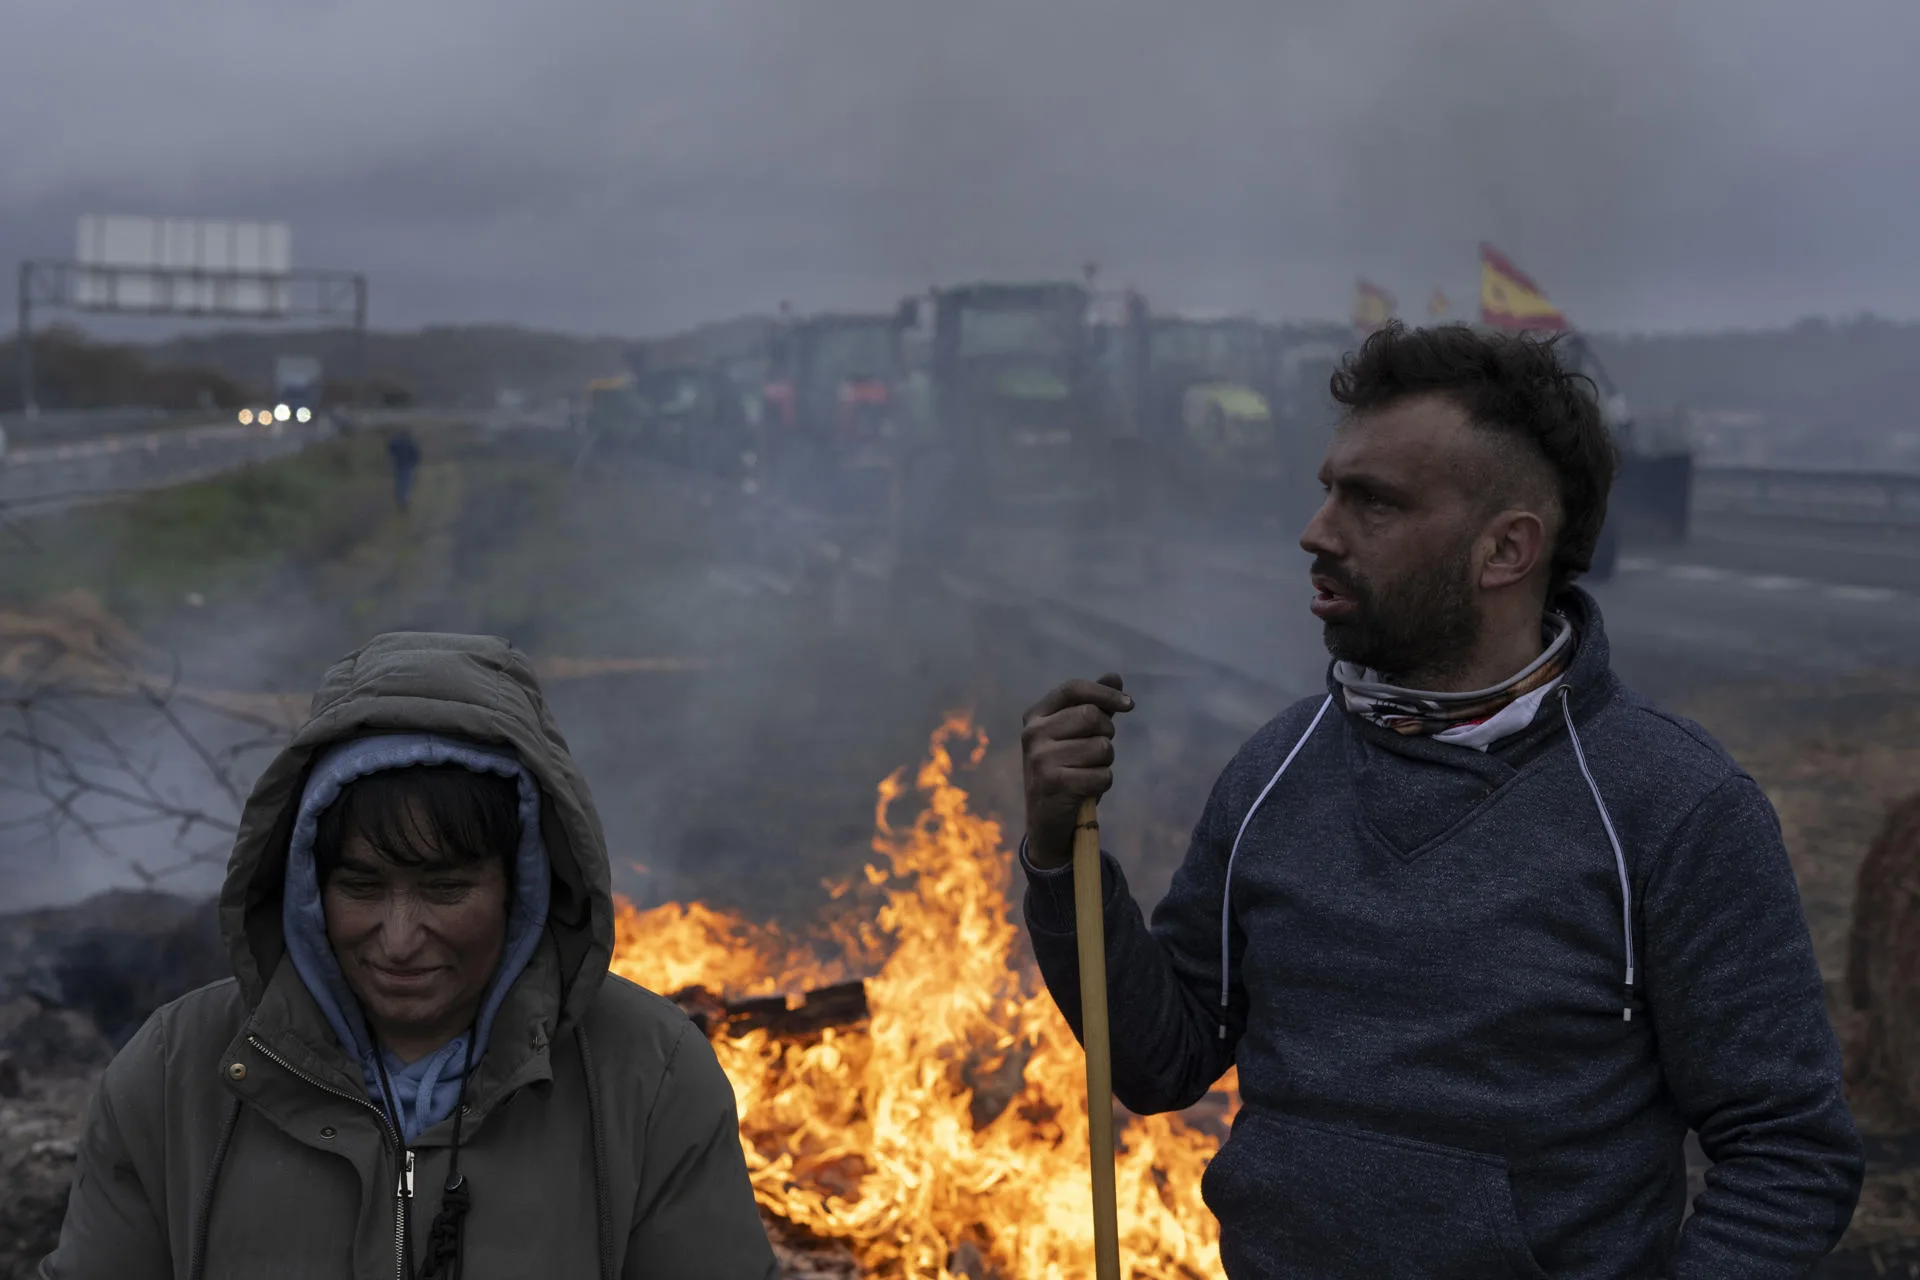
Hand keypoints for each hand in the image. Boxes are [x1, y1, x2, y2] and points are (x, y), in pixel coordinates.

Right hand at [1020, 673, 1133, 869]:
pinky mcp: (1052, 783)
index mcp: (1036, 716)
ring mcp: (1040, 758)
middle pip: (1092, 716)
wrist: (1046, 822)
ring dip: (1105, 763)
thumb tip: (1115, 676)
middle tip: (1098, 753)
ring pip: (1101, 747)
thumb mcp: (1075, 737)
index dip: (1105, 693)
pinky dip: (1103, 783)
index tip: (1130, 705)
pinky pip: (1102, 775)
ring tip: (1088, 773)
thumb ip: (1093, 706)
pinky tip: (1087, 791)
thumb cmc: (1065, 772)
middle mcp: (1033, 733)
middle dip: (1107, 735)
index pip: (1073, 689)